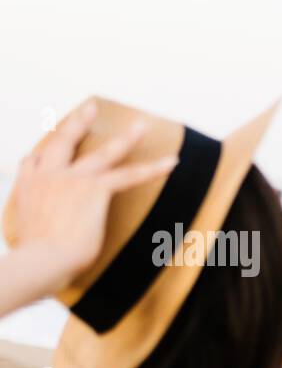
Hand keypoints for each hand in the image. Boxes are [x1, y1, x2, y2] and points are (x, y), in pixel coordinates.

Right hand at [5, 100, 177, 290]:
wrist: (40, 260)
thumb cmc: (33, 259)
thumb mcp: (22, 235)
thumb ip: (33, 226)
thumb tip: (35, 242)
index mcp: (27, 187)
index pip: (32, 162)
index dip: (38, 158)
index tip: (40, 154)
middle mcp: (47, 176)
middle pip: (62, 141)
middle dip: (78, 122)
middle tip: (90, 107)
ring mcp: (71, 179)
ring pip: (104, 152)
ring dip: (127, 138)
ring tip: (141, 125)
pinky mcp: (94, 188)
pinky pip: (130, 175)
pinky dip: (154, 168)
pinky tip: (172, 161)